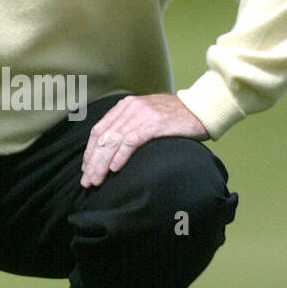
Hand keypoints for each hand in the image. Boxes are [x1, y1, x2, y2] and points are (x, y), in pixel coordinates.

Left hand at [80, 94, 208, 187]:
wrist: (201, 109)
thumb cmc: (175, 117)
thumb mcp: (147, 116)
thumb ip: (130, 126)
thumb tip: (112, 150)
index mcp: (125, 106)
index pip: (99, 130)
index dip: (90, 151)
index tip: (85, 169)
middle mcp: (130, 108)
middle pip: (103, 137)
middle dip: (92, 162)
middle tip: (87, 181)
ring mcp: (141, 114)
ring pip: (114, 141)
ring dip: (102, 163)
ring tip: (96, 180)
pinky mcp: (154, 123)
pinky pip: (132, 141)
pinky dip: (121, 156)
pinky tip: (114, 169)